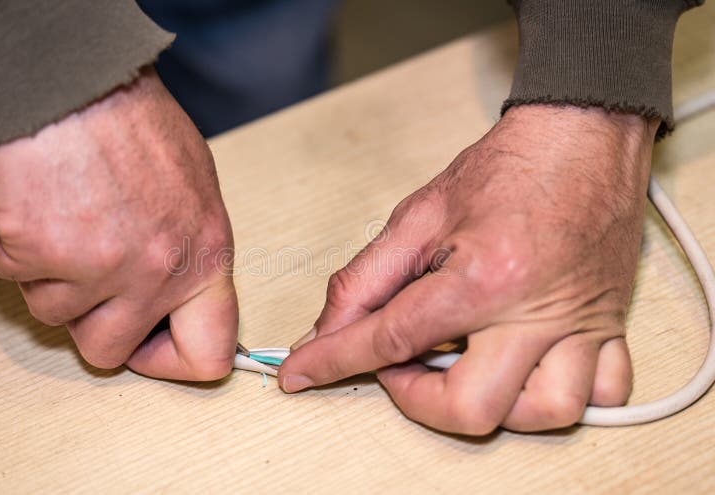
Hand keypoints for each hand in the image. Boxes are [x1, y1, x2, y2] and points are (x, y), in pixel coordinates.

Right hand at [0, 68, 237, 379]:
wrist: (75, 78)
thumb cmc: (133, 121)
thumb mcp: (193, 188)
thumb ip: (187, 249)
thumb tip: (177, 293)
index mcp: (205, 257)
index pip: (208, 354)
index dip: (171, 361)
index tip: (148, 344)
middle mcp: (157, 272)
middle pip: (108, 351)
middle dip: (88, 321)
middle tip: (84, 277)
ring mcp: (98, 267)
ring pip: (52, 313)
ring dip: (49, 274)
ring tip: (62, 216)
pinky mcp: (38, 253)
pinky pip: (11, 272)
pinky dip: (10, 240)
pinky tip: (28, 200)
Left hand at [279, 105, 658, 433]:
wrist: (581, 135)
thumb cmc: (506, 168)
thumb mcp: (419, 216)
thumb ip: (365, 280)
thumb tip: (325, 331)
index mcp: (481, 277)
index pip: (390, 339)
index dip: (333, 362)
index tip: (302, 376)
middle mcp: (534, 310)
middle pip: (471, 407)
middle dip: (417, 402)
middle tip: (399, 369)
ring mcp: (581, 322)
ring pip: (547, 414)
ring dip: (495, 408)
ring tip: (466, 368)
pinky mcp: (611, 323)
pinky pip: (605, 392)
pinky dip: (562, 396)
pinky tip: (530, 370)